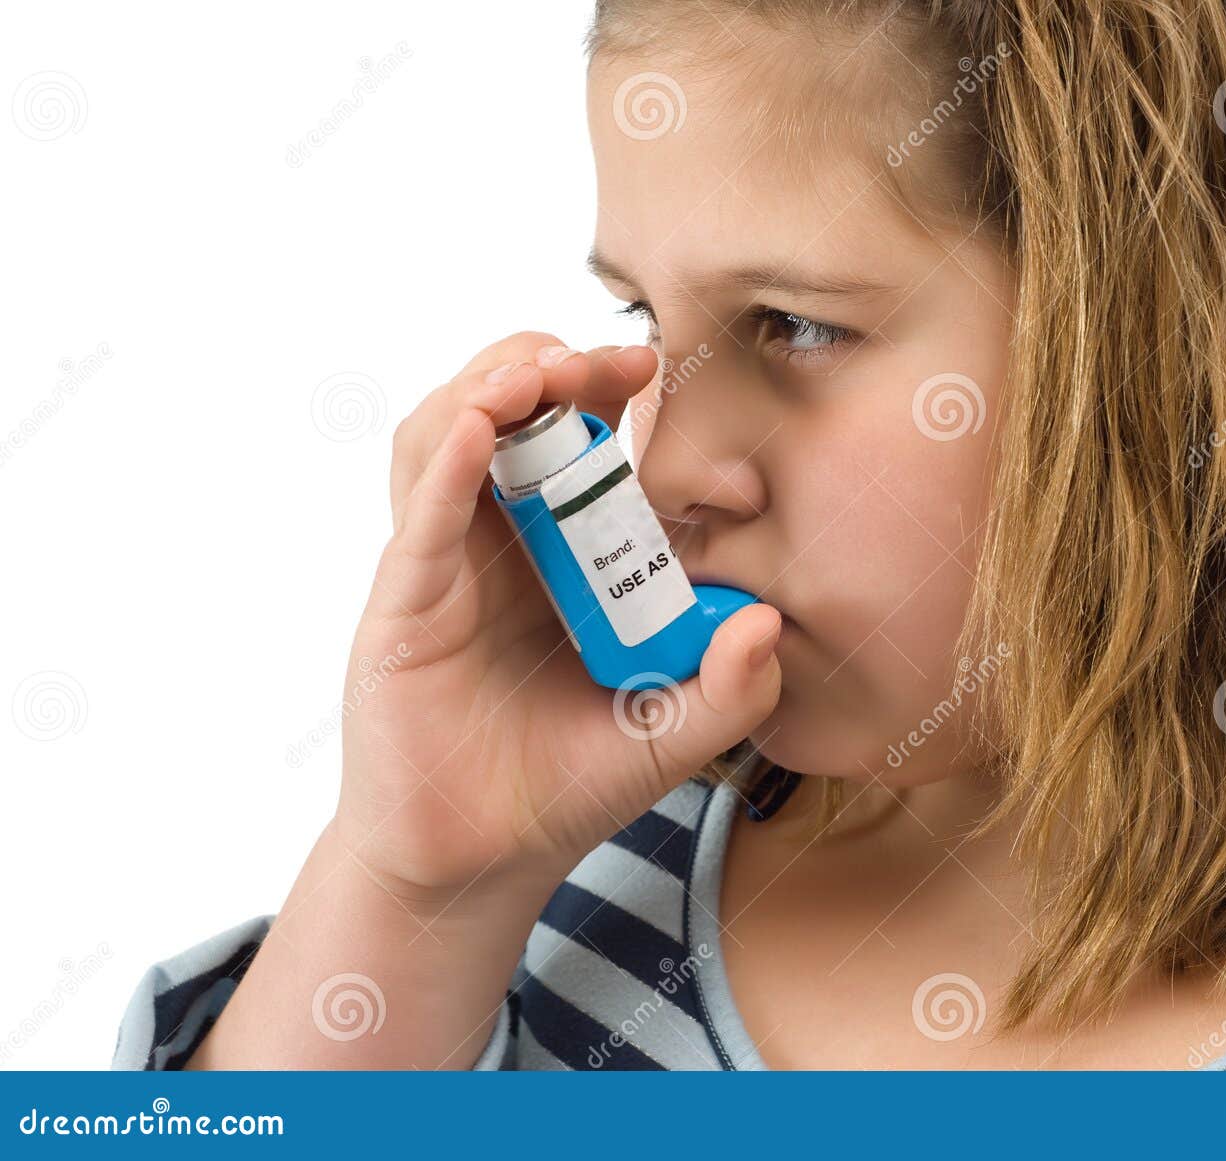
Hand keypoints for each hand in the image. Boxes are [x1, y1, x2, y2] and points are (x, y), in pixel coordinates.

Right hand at [333, 332, 781, 904]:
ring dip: (487, 387)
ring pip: (443, 437)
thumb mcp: (671, 737)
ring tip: (537, 372)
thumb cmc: (567, 783)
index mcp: (560, 550)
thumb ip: (731, 691)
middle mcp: (497, 541)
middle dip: (545, 364)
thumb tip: (767, 623)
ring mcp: (444, 565)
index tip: (651, 365)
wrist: (483, 858)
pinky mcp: (405, 604)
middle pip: (503, 413)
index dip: (601, 389)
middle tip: (601, 358)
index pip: (573, 438)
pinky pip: (422, 516)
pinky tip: (482, 427)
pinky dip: (447, 463)